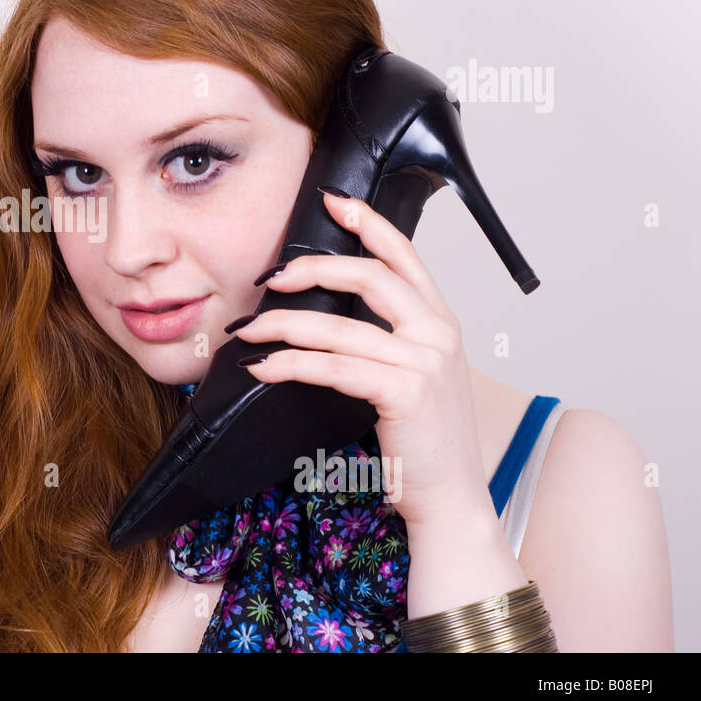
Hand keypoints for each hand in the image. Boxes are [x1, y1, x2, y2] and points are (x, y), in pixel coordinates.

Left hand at [234, 187, 492, 531]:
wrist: (451, 499)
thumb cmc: (422, 441)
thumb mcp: (413, 376)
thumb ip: (385, 340)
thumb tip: (324, 315)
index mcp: (441, 321)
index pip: (405, 255)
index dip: (368, 223)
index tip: (333, 201)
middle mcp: (438, 332)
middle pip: (369, 276)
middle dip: (312, 269)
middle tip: (271, 277)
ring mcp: (425, 361)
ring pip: (338, 326)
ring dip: (283, 325)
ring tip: (249, 330)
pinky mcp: (405, 393)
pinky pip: (333, 366)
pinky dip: (290, 364)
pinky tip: (264, 367)